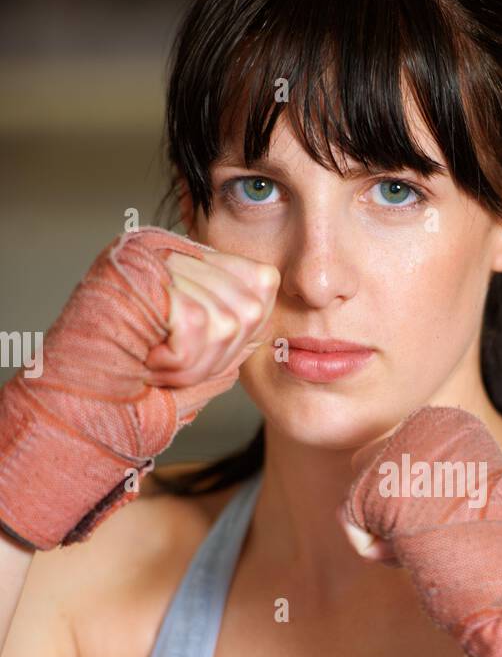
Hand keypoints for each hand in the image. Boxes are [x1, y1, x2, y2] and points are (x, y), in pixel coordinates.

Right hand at [0, 226, 279, 549]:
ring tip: (155, 362)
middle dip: (218, 354)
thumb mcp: (199, 356)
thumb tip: (271, 294)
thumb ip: (235, 326)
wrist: (76, 410)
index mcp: (182, 259)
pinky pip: (198, 325)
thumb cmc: (131, 389)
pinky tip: (147, 358)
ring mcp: (152, 252)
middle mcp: (167, 246)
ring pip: (227, 318)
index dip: (239, 334)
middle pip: (250, 303)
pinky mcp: (142, 269)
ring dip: (196, 362)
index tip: (194, 353)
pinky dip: (180, 361)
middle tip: (168, 364)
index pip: (262, 281)